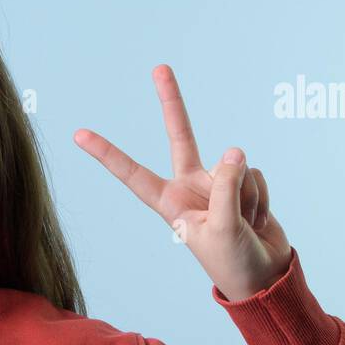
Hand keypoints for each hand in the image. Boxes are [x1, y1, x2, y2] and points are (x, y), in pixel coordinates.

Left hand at [73, 64, 292, 301]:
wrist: (265, 276)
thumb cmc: (234, 262)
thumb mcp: (223, 229)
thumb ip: (226, 187)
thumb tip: (233, 150)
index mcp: (169, 203)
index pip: (132, 173)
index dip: (107, 154)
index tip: (79, 135)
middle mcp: (188, 187)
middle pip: (180, 135)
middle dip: (172, 102)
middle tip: (159, 67)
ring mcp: (216, 183)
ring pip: (235, 167)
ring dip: (248, 197)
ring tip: (244, 225)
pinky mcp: (242, 183)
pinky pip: (255, 175)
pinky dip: (262, 198)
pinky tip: (258, 220)